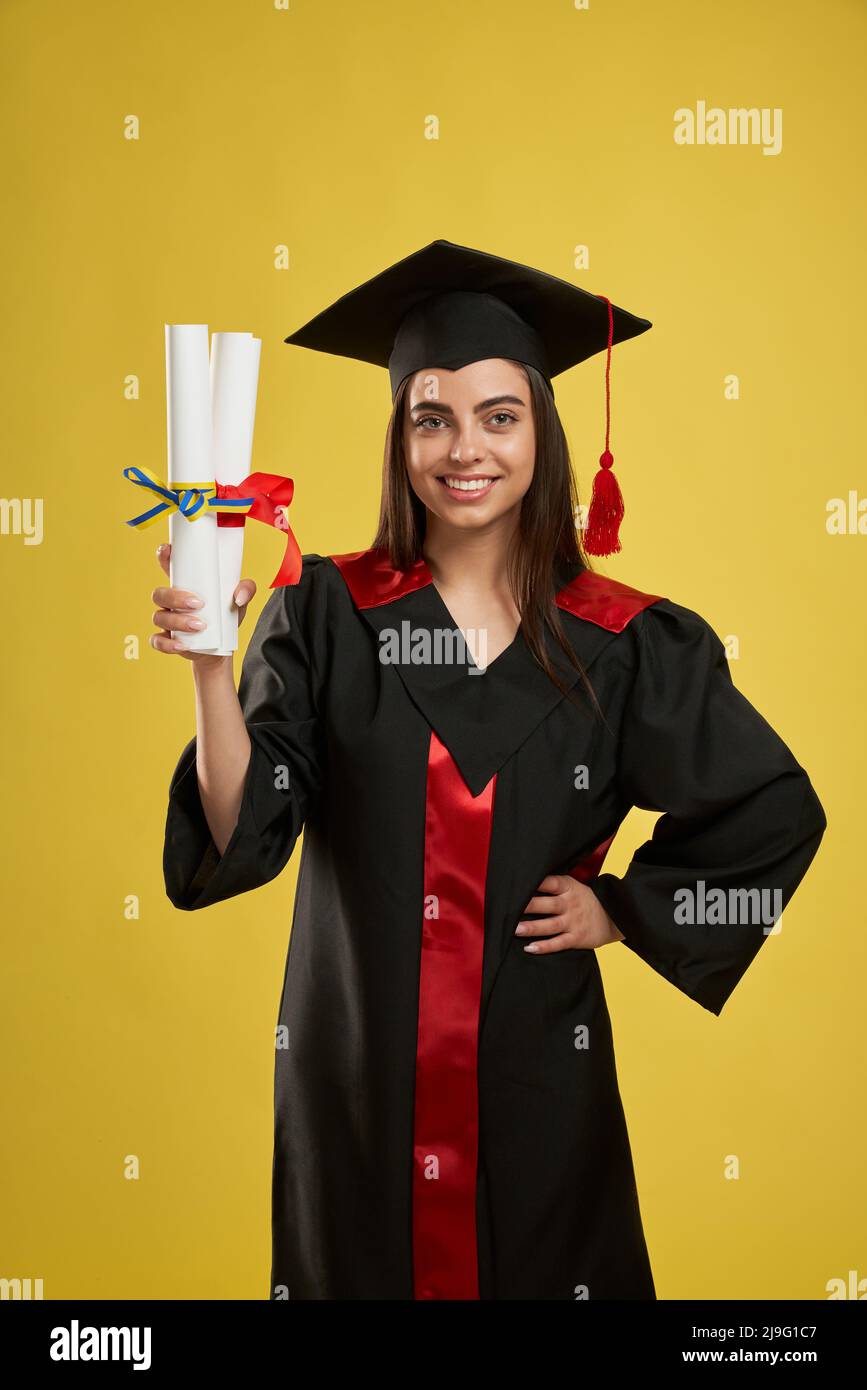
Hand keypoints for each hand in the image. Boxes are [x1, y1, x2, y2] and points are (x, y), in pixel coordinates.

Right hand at [149, 542, 256, 664]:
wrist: (221, 647)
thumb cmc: (225, 617)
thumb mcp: (239, 601)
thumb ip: (246, 590)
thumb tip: (240, 595)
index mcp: (184, 586)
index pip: (168, 566)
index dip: (163, 556)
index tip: (168, 550)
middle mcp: (170, 602)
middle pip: (160, 594)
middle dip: (175, 598)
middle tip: (199, 604)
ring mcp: (166, 620)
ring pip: (159, 617)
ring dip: (178, 621)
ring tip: (200, 626)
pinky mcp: (166, 640)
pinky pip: (157, 641)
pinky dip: (167, 644)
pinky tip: (183, 645)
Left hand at [515, 874, 624, 953]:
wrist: (614, 916)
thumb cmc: (584, 900)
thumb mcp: (572, 887)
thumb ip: (553, 885)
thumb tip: (525, 882)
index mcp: (568, 888)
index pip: (550, 882)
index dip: (534, 883)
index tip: (516, 885)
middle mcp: (570, 904)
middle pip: (547, 904)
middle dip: (528, 906)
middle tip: (509, 908)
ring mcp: (573, 922)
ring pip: (550, 925)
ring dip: (532, 927)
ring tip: (515, 929)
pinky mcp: (576, 938)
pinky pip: (558, 943)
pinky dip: (544, 947)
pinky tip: (530, 948)